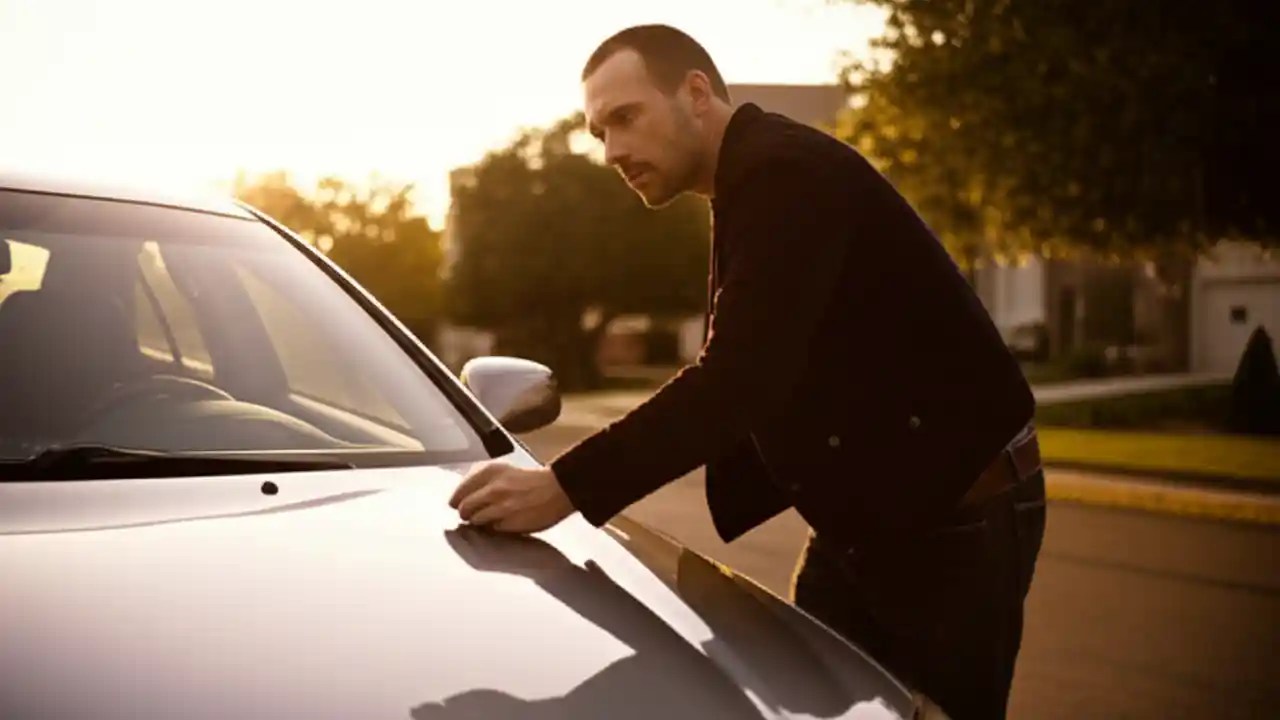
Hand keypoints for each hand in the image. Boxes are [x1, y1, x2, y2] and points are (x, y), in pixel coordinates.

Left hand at [448, 462, 574, 533]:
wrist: (559, 489)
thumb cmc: (533, 481)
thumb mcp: (504, 471)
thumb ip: (482, 480)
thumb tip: (461, 495)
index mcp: (489, 471)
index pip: (459, 491)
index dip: (457, 500)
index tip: (457, 504)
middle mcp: (492, 487)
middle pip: (463, 507)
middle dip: (466, 513)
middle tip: (471, 515)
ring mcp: (500, 506)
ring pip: (474, 520)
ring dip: (479, 522)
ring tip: (489, 518)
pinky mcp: (509, 522)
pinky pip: (491, 529)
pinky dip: (493, 528)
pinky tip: (503, 522)